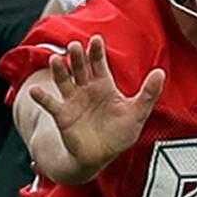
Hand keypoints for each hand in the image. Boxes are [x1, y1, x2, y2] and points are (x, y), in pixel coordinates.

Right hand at [30, 35, 165, 182]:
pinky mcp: (62, 116)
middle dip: (77, 57)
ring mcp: (73, 101)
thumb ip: (149, 93)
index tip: (96, 39)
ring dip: (59, 71)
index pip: (99, 63)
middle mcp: (86, 89)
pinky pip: (51, 105)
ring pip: (64, 81)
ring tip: (56, 61)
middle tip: (75, 46)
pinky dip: (42, 98)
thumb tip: (161, 72)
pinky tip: (35, 92)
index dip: (97, 51)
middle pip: (80, 67)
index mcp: (104, 85)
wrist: (101, 157)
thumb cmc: (119, 135)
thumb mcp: (137, 113)